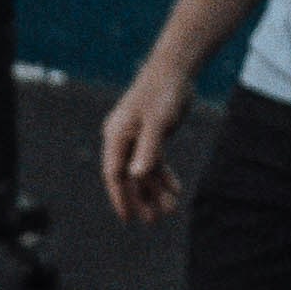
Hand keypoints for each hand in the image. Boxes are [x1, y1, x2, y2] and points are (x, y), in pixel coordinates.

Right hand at [99, 55, 193, 224]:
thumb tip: (136, 177)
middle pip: (129, 176)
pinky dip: (164, 175)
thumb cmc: (163, 92)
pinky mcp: (151, 134)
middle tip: (153, 221)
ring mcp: (136, 137)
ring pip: (143, 170)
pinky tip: (175, 190)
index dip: (120, 198)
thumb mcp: (157, 122)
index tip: (128, 219)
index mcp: (116, 136)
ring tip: (169, 210)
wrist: (175, 68)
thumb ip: (148, 149)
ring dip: (155, 190)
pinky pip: (154, 161)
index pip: (115, 174)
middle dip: (140, 199)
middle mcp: (122, 138)